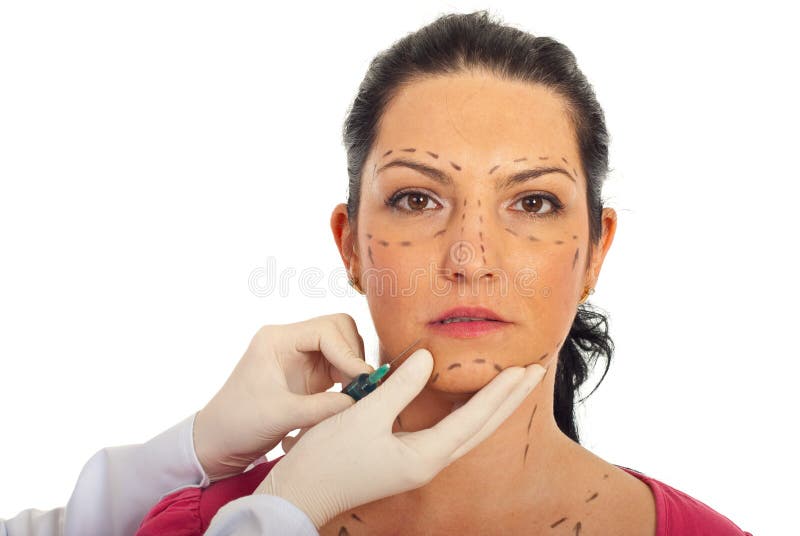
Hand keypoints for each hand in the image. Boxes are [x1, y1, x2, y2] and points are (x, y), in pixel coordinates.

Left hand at [193, 314, 373, 481]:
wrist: (219, 441)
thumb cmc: (239, 423)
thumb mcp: (280, 416)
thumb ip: (322, 407)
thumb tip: (359, 401)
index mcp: (277, 339)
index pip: (325, 330)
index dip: (347, 352)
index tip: (362, 378)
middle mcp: (290, 341)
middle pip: (338, 328)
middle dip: (353, 354)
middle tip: (359, 385)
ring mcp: (301, 355)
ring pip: (343, 346)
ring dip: (353, 366)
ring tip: (354, 393)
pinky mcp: (309, 374)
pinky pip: (340, 366)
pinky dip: (349, 378)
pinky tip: (349, 398)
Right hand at [254, 348, 546, 527]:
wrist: (300, 493)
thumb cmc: (328, 457)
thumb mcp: (365, 415)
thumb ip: (399, 386)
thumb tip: (427, 358)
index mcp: (425, 456)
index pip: (474, 418)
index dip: (500, 392)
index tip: (524, 369)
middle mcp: (428, 463)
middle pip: (480, 427)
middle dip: (509, 400)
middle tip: (534, 372)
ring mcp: (417, 464)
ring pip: (467, 432)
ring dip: (491, 406)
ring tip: (511, 385)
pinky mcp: (404, 460)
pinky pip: (447, 433)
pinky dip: (465, 414)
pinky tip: (467, 402)